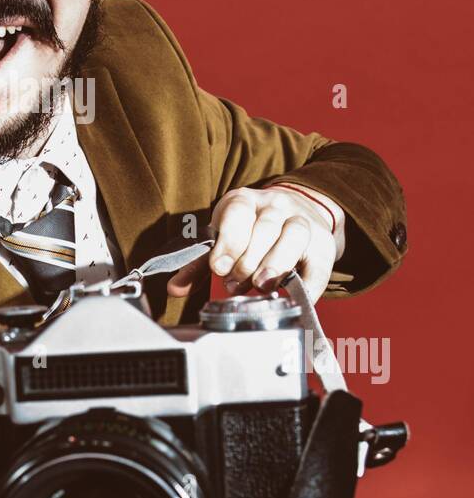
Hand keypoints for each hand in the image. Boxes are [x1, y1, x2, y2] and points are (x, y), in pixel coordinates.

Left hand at [168, 185, 343, 303]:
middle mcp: (276, 205)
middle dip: (248, 259)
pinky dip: (309, 284)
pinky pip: (319, 264)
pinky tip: (294, 297)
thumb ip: (200, 263)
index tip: (219, 267)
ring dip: (277, 263)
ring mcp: (302, 220)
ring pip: (294, 234)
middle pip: (266, 227)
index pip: (238, 212)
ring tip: (261, 285)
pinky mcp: (323, 244)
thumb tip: (174, 289)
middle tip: (234, 283)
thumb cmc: (251, 230)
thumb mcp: (223, 238)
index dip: (228, 241)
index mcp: (244, 200)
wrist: (298, 213)